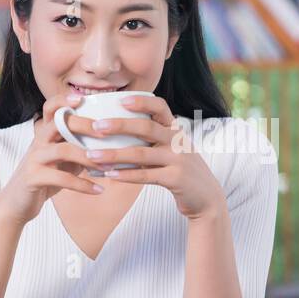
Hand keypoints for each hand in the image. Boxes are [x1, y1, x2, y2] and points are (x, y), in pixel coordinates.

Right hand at [0, 92, 109, 225]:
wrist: (18, 202)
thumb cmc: (46, 177)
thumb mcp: (64, 160)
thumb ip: (80, 148)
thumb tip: (110, 141)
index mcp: (45, 133)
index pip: (50, 108)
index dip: (64, 100)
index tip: (83, 98)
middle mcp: (38, 142)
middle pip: (59, 123)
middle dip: (84, 125)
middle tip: (106, 132)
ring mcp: (34, 159)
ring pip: (62, 150)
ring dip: (88, 157)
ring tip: (107, 166)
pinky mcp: (33, 178)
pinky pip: (61, 178)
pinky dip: (83, 185)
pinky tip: (98, 190)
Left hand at [87, 94, 226, 219]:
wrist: (206, 198)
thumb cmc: (179, 170)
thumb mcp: (171, 149)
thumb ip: (151, 139)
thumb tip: (114, 129)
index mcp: (175, 130)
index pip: (160, 106)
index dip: (142, 101)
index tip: (120, 100)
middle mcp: (178, 141)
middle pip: (146, 127)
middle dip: (119, 126)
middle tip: (95, 127)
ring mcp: (179, 160)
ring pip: (141, 154)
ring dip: (114, 155)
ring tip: (92, 156)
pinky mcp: (176, 179)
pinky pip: (146, 176)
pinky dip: (126, 175)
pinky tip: (109, 175)